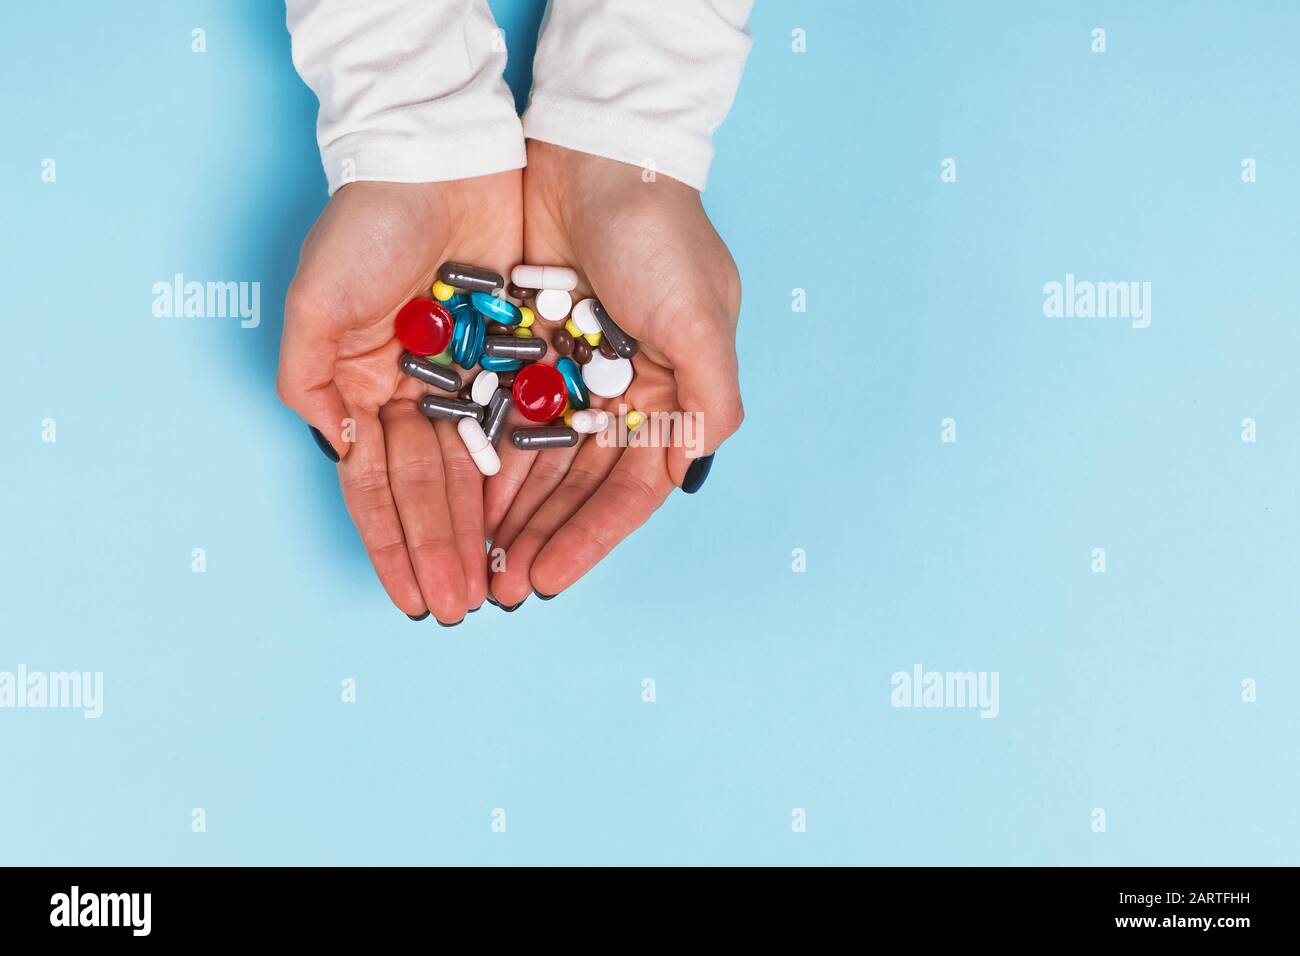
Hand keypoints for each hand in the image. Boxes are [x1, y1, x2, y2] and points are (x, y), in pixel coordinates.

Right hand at [278, 176, 521, 622]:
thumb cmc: (369, 223)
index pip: (379, 485)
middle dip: (444, 551)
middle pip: (434, 489)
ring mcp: (474, 379)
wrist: (441, 152)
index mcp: (368, 387)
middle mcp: (421, 393)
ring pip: (482, 471)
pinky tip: (531, 526)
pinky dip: (527, 478)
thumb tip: (333, 451)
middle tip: (460, 610)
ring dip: (486, 532)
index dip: (393, 543)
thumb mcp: (315, 301)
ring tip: (501, 586)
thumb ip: (309, 380)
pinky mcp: (523, 357)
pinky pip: (527, 428)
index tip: (408, 599)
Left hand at [484, 141, 743, 605]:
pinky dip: (482, 456)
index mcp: (668, 394)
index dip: (591, 536)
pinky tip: (460, 496)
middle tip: (500, 586)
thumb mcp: (701, 317)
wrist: (597, 149)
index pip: (630, 487)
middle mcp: (619, 392)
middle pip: (577, 485)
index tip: (550, 578)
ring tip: (474, 558)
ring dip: (509, 511)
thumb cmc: (660, 234)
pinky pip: (498, 414)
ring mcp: (567, 371)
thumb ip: (708, 399)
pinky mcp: (522, 345)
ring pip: (534, 460)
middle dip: (542, 536)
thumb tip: (693, 470)